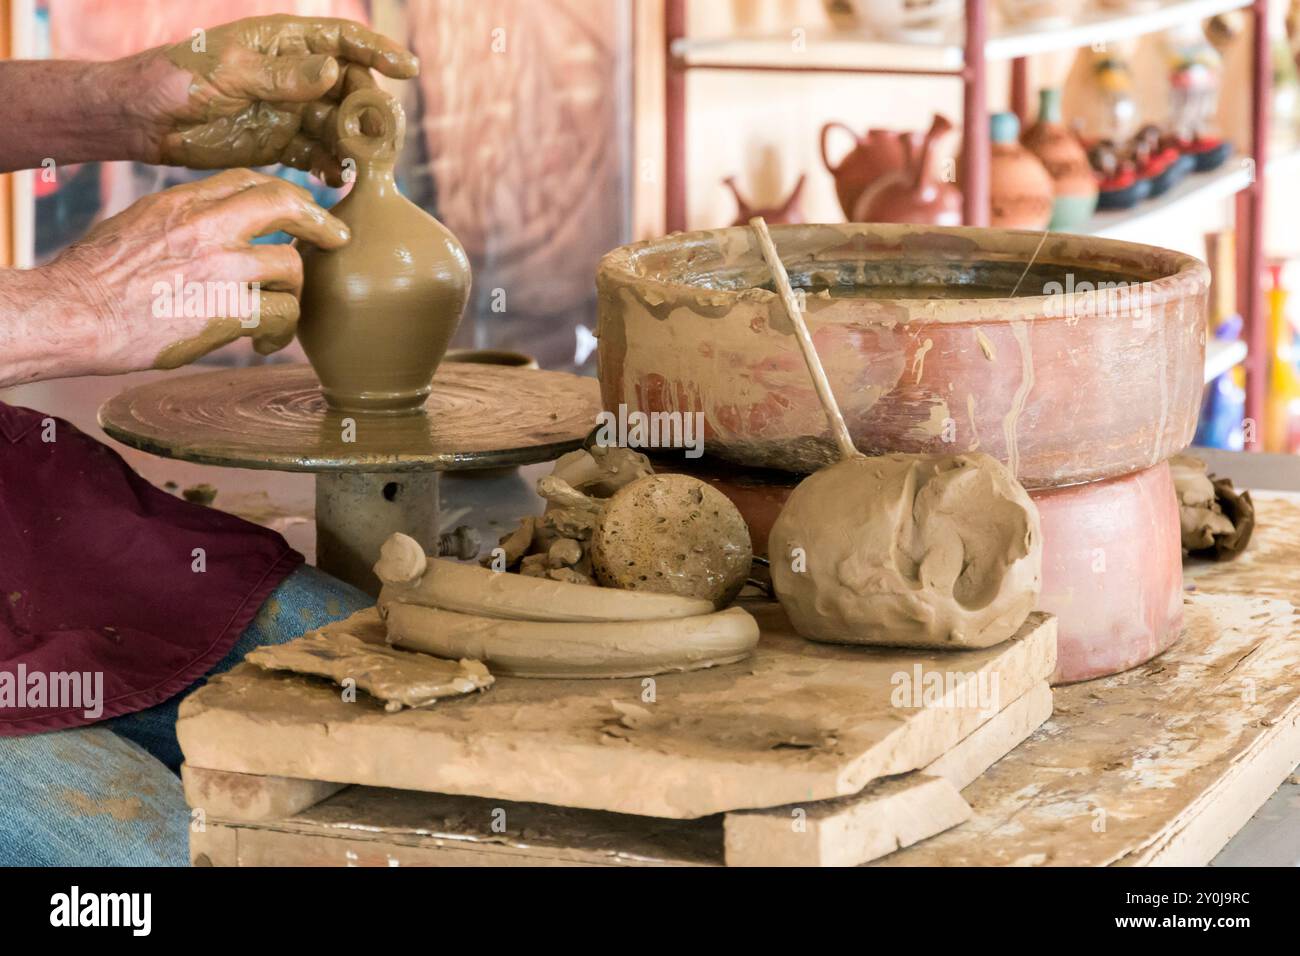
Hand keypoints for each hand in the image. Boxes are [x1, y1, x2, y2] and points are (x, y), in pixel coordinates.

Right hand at [43, 169, 349, 372]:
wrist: (75, 314)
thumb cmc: (95, 278)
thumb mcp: (136, 225)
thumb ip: (181, 220)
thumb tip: (211, 227)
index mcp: (182, 202)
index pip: (248, 179)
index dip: (284, 193)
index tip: (301, 209)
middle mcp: (206, 226)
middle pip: (285, 204)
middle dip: (319, 222)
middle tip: (336, 240)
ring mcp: (220, 267)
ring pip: (291, 266)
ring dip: (295, 294)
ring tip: (282, 316)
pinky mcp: (228, 311)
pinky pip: (281, 314)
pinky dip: (281, 332)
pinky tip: (266, 343)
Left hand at [119, 16, 417, 184]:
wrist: (143, 119)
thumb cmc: (178, 79)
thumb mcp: (230, 74)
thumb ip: (282, 76)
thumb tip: (334, 72)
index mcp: (283, 43)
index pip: (342, 40)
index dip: (378, 52)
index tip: (409, 70)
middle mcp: (294, 75)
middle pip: (350, 87)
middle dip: (369, 109)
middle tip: (382, 135)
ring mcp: (289, 109)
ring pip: (338, 124)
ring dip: (353, 143)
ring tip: (362, 164)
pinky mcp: (280, 142)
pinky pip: (317, 152)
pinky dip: (330, 165)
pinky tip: (336, 178)